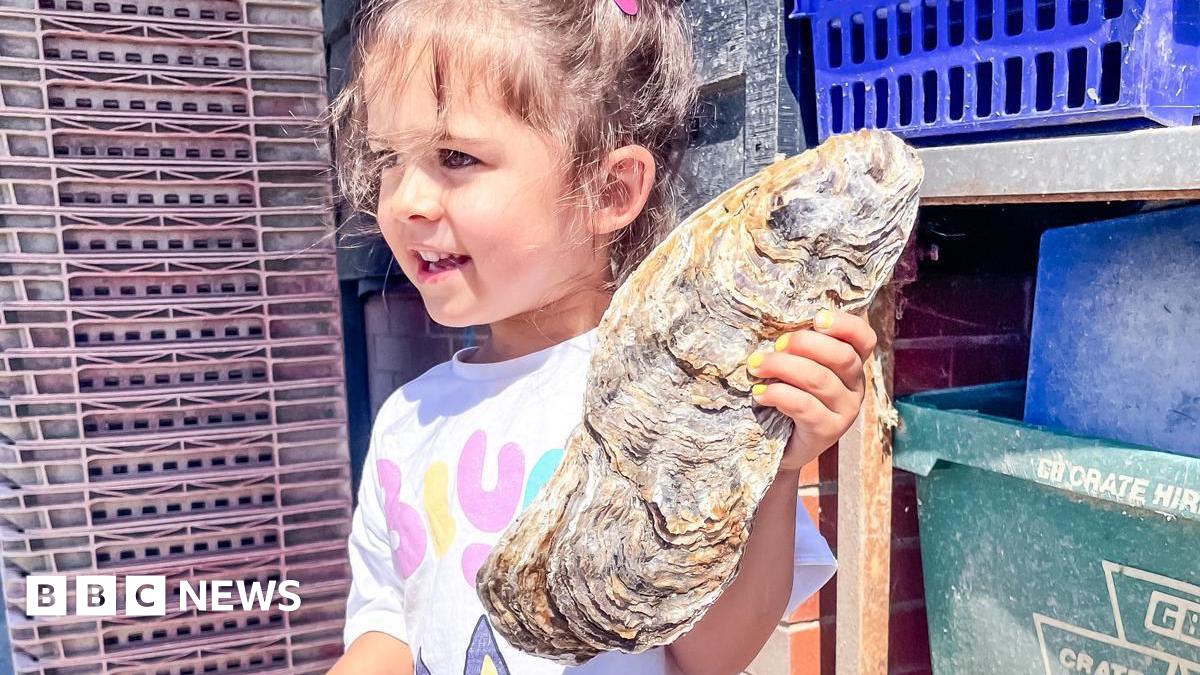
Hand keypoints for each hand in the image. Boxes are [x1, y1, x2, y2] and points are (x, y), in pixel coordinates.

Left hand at [746, 308, 877, 472]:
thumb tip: (775, 324)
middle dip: (804, 344)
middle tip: (774, 346)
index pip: (864, 338)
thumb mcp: (796, 367)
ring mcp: (846, 411)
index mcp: (852, 364)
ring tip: (756, 367)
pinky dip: (779, 394)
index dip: (845, 325)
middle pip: (841, 356)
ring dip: (783, 367)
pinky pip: (804, 406)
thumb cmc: (787, 396)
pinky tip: (760, 393)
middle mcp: (856, 386)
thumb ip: (797, 348)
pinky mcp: (828, 431)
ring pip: (819, 379)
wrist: (780, 446)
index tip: (816, 318)